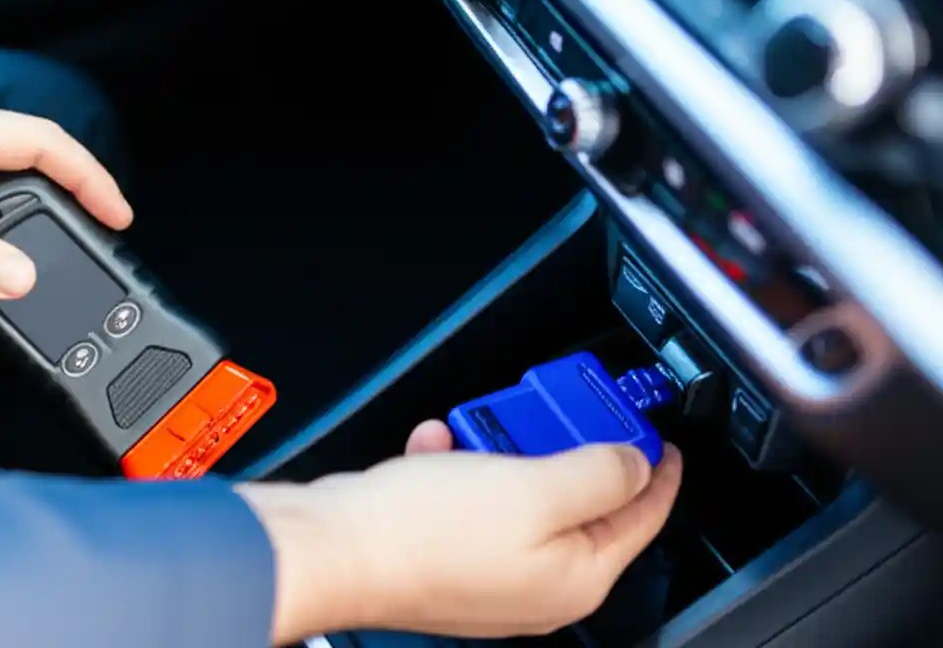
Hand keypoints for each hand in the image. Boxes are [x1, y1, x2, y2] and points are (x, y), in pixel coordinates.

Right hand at [239, 422, 681, 643]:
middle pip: (580, 503)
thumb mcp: (535, 486)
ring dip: (504, 452)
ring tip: (485, 428)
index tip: (661, 437)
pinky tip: (439, 449)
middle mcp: (538, 585)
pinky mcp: (447, 556)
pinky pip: (471, 500)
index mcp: (576, 578)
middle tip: (562, 412)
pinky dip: (460, 468)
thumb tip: (634, 463)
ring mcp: (490, 573)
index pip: (643, 519)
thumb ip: (600, 472)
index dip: (658, 470)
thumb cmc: (425, 534)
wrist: (336, 548)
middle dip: (566, 449)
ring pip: (521, 495)